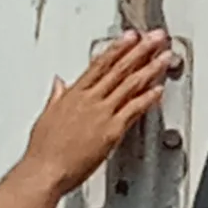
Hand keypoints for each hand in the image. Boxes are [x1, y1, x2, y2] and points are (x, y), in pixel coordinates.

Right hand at [21, 31, 174, 194]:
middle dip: (141, 50)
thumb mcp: (46, 117)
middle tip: (156, 37)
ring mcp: (102, 114)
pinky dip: (148, 98)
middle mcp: (90, 100)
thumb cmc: (43, 151)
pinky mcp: (111, 131)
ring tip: (165, 56)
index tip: (130, 36)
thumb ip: (56, 97)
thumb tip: (58, 83)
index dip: (118, 47)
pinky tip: (159, 90)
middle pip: (120, 68)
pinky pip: (134, 110)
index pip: (100, 63)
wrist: (44, 172)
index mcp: (74, 94)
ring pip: (130, 84)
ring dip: (150, 68)